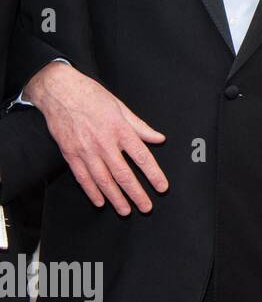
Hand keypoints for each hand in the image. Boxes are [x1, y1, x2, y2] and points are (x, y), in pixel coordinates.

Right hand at [25, 61, 167, 215]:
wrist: (60, 92)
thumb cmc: (92, 97)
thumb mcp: (121, 107)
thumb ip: (140, 126)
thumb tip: (159, 138)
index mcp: (120, 130)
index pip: (142, 157)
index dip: (154, 174)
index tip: (162, 187)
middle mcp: (104, 143)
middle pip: (123, 174)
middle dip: (136, 193)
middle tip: (146, 207)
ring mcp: (85, 150)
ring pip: (103, 180)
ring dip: (116, 198)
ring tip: (126, 210)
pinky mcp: (70, 154)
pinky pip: (82, 177)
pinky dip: (92, 191)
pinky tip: (101, 202)